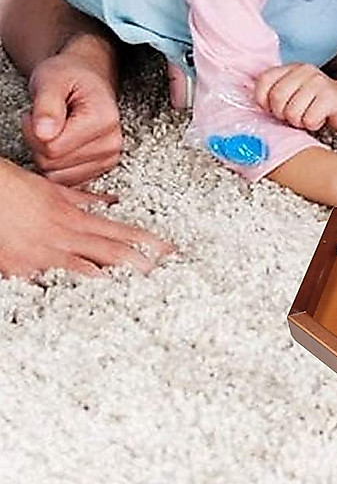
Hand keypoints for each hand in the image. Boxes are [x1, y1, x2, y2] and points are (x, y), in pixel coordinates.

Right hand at [0, 157, 172, 278]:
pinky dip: (62, 290)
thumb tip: (110, 201)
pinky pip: (45, 284)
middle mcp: (63, 236)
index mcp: (75, 217)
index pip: (120, 231)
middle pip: (109, 252)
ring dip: (108, 279)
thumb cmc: (16, 189)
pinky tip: (79, 300)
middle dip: (137, 263)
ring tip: (132, 290)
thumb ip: (86, 199)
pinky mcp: (19, 270)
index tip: (166, 250)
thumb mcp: (57, 191)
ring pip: (83, 269)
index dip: (146, 241)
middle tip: (159, 274)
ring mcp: (42, 255)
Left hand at [22, 35, 121, 185]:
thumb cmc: (68, 75)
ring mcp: (108, 157)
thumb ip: (46, 105)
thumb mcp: (51, 80)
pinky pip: (65, 180)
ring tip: (56, 129)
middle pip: (53, 165)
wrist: (86, 75)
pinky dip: (56, 165)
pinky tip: (62, 144)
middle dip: (38, 144)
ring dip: (47, 155)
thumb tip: (44, 133)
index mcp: (104, 120)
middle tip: (46, 120)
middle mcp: (112, 143)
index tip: (37, 113)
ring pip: (56, 176)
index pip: (51, 149)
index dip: (33, 132)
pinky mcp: (101, 167)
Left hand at [255, 63, 336, 131]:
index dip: (264, 101)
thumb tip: (253, 110)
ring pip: (292, 111)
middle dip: (283, 114)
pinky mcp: (331, 96)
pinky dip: (313, 124)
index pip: (264, 82)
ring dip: (299, 121)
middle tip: (294, 115)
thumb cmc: (317, 104)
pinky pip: (309, 118)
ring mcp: (319, 82)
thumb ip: (273, 96)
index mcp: (291, 68)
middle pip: (277, 97)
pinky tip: (320, 118)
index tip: (275, 108)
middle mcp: (305, 71)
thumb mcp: (293, 95)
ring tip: (308, 116)